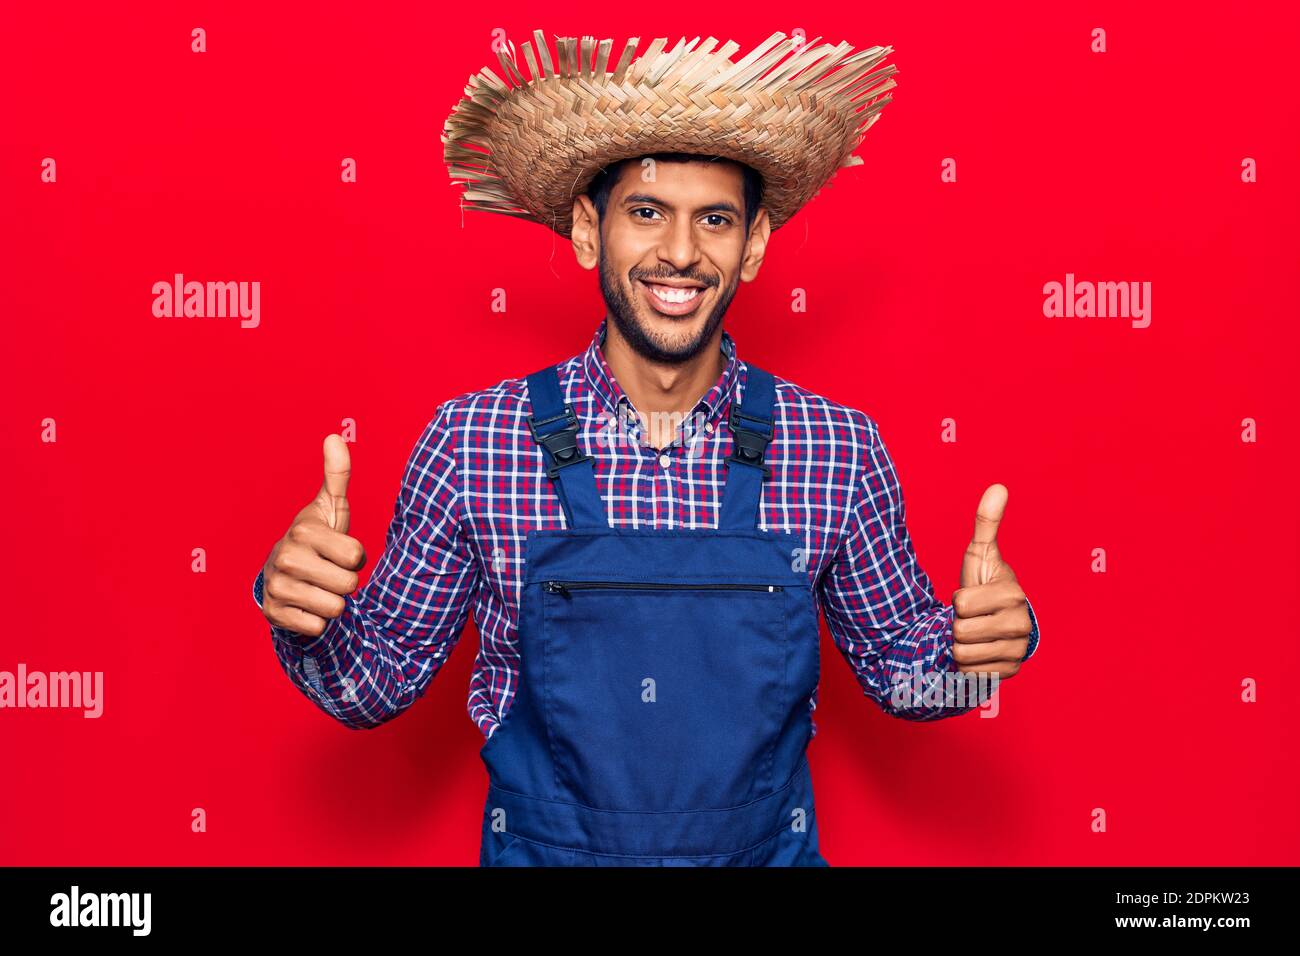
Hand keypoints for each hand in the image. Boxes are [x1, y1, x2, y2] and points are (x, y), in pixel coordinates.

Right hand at [260, 434, 366, 637]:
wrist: (283, 576)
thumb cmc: (317, 540)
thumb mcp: (329, 508)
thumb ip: (337, 475)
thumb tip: (334, 436)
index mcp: (303, 531)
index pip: (357, 556)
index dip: (355, 557)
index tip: (338, 550)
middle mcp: (286, 558)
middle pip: (349, 585)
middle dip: (346, 582)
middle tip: (328, 571)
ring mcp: (277, 588)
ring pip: (336, 609)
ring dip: (333, 602)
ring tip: (318, 587)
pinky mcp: (273, 615)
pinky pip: (318, 628)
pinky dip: (317, 621)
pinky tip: (305, 605)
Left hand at [950, 483, 1033, 677]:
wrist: (994, 624)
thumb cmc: (984, 587)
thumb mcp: (981, 556)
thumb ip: (986, 524)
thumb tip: (997, 487)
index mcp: (1013, 594)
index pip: (960, 604)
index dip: (958, 600)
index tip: (972, 598)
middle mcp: (1021, 625)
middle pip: (959, 632)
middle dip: (957, 625)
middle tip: (971, 619)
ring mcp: (1017, 652)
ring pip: (961, 655)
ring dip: (960, 646)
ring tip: (974, 635)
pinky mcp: (1009, 674)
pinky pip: (969, 675)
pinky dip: (967, 667)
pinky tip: (978, 653)